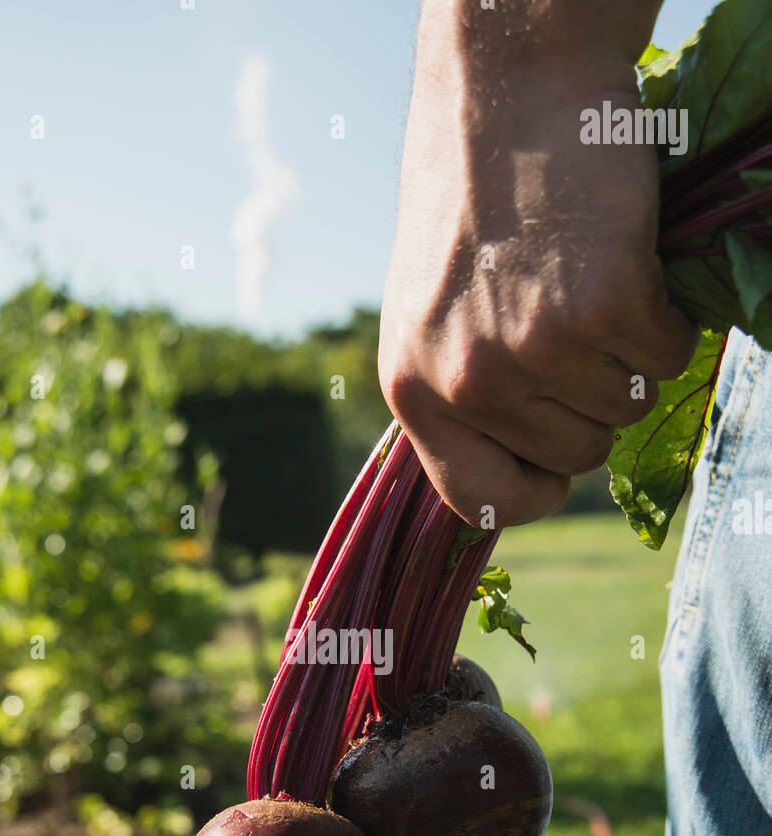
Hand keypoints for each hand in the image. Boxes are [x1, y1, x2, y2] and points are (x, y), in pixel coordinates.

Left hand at [378, 0, 698, 526]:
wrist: (508, 88)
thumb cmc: (473, 200)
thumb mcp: (430, 312)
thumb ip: (461, 394)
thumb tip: (516, 473)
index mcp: (414, 389)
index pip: (479, 501)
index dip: (532, 490)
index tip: (555, 461)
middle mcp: (467, 381)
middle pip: (575, 454)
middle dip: (593, 400)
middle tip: (575, 323)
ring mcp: (534, 348)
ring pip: (627, 407)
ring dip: (630, 353)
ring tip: (592, 281)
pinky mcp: (602, 306)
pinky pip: (666, 357)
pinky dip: (667, 316)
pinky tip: (626, 261)